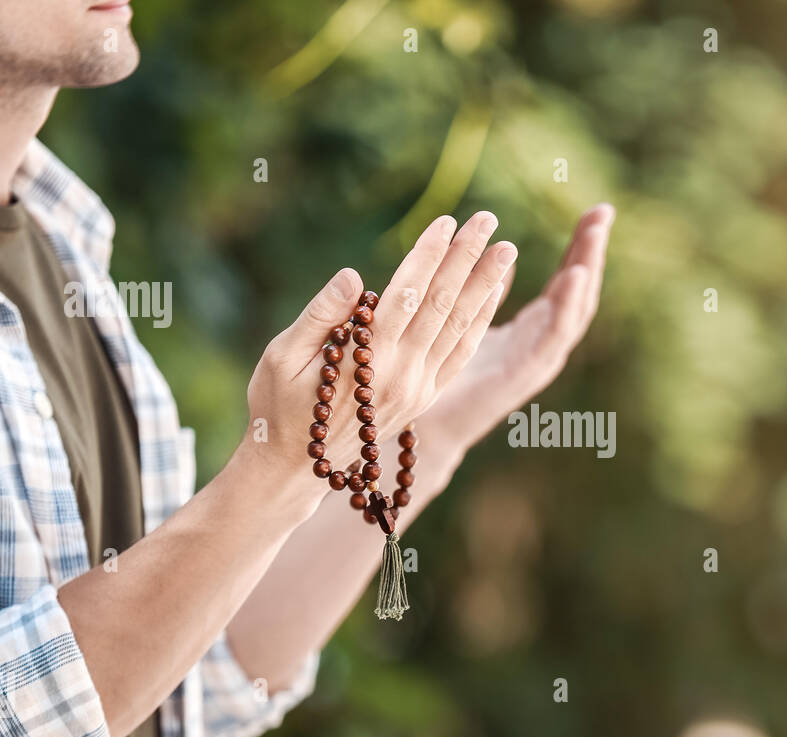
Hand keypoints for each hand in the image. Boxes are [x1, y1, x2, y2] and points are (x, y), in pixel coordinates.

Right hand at [240, 212, 517, 515]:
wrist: (296, 468)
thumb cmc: (279, 405)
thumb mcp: (282, 357)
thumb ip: (320, 316)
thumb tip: (355, 277)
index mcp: (366, 359)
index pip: (407, 296)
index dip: (429, 256)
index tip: (448, 222)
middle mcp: (402, 373)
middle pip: (442, 306)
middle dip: (467, 260)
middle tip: (488, 220)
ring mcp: (418, 388)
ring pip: (460, 329)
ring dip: (485, 287)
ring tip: (507, 250)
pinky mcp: (424, 398)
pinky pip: (460, 355)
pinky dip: (479, 322)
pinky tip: (491, 295)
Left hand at [418, 204, 614, 477]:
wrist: (428, 428)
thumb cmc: (444, 379)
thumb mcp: (466, 322)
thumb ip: (485, 293)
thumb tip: (499, 255)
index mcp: (530, 333)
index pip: (565, 283)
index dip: (580, 249)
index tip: (595, 211)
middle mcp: (540, 346)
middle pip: (578, 293)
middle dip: (592, 253)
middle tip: (603, 213)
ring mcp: (536, 362)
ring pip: (574, 313)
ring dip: (587, 273)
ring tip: (594, 235)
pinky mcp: (523, 376)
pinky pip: (552, 338)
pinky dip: (569, 307)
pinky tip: (575, 275)